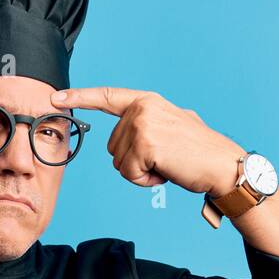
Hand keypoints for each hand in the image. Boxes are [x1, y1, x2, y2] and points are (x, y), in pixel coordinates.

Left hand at [50, 86, 244, 195]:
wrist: (223, 165)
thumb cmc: (198, 152)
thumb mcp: (170, 126)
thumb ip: (146, 124)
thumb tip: (128, 134)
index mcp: (146, 101)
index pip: (106, 97)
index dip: (79, 97)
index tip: (55, 98)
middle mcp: (142, 108)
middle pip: (111, 147)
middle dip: (134, 161)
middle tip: (163, 158)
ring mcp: (143, 124)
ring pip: (119, 163)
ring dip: (141, 173)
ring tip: (167, 164)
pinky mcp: (146, 144)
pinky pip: (129, 174)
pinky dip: (146, 181)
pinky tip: (166, 172)